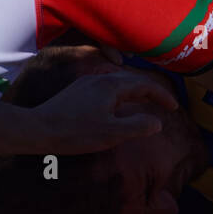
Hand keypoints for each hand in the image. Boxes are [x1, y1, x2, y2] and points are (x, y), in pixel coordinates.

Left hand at [32, 69, 179, 153]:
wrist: (37, 129)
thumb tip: (158, 122)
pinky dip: (122, 95)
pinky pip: (107, 88)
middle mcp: (100, 79)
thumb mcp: (112, 134)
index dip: (163, 96)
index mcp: (112, 86)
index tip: (174, 107)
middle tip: (164, 105)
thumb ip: (138, 127)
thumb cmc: (75, 133)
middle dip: (152, 92)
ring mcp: (87, 84)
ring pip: (119, 83)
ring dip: (136, 93)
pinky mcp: (77, 91)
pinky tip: (118, 107)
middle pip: (133, 80)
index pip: (145, 85)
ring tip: (145, 105)